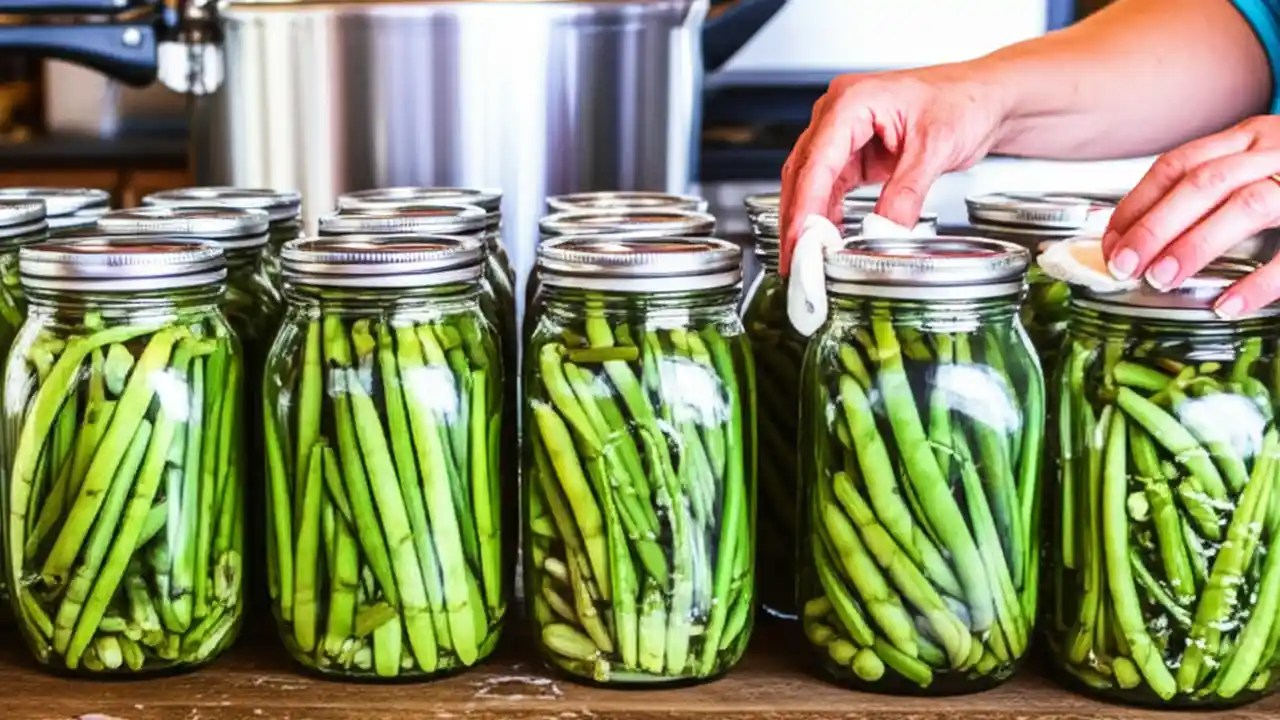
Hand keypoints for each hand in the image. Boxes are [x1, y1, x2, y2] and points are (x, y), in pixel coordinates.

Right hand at [779, 65, 1009, 272]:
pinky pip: (830, 188)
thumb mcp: (936, 148)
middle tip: (796, 260)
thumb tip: (884, 232)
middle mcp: (839, 114)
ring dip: (808, 220)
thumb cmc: (965, 99)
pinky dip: (827, 214)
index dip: (804, 208)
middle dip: (796, 220)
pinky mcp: (854, 154)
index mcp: (852, 101)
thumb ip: (906, 193)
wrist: (986, 98)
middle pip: (802, 173)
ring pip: (811, 183)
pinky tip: (829, 237)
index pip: (816, 163)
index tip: (799, 242)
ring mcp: (844, 134)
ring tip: (809, 256)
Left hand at [1104, 116, 1279, 317]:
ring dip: (1196, 244)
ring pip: (1247, 205)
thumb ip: (1212, 187)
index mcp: (1251, 136)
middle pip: (1204, 182)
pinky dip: (1260, 280)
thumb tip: (1139, 236)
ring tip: (1162, 279)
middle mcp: (1278, 150)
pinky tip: (1227, 303)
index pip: (1178, 165)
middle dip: (1155, 226)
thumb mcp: (1259, 161)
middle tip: (1124, 264)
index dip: (1137, 203)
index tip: (1110, 240)